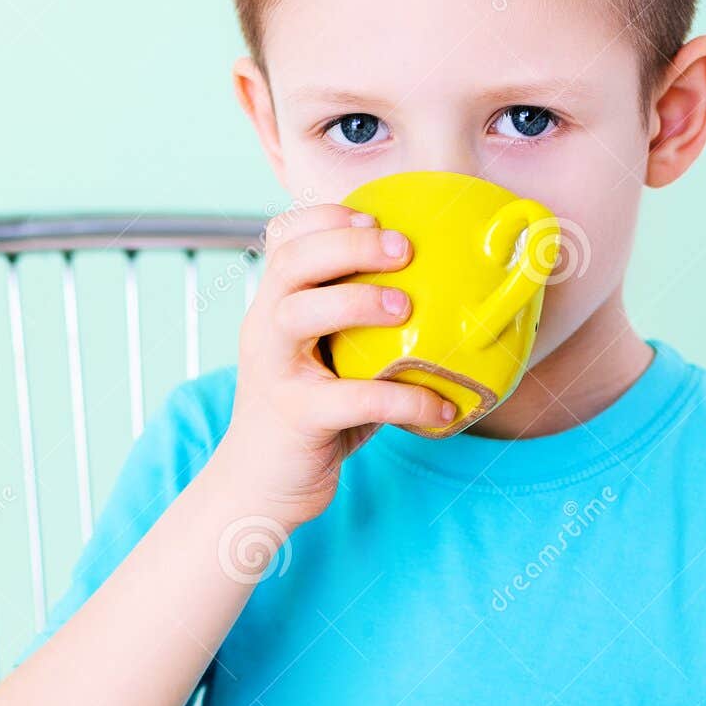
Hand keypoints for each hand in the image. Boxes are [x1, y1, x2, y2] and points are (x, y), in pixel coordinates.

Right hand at [219, 202, 454, 529]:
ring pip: (300, 313)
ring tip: (408, 308)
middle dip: (348, 243)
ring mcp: (274, 371)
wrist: (258, 488)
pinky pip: (350, 398)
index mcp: (274, 306)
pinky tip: (441, 406)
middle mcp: (264, 328)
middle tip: (404, 248)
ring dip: (358, 301)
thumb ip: (361, 327)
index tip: (376, 217)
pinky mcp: (295, 416)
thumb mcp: (327, 360)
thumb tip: (447, 297)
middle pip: (291, 261)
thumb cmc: (309, 417)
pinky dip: (403, 399)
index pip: (283, 238)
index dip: (326, 216)